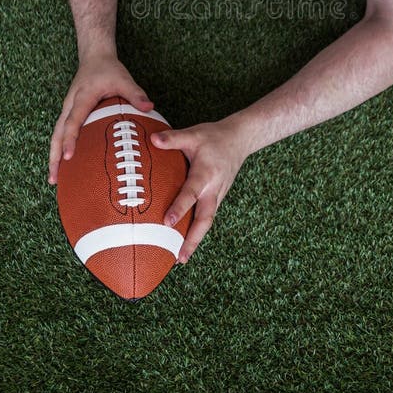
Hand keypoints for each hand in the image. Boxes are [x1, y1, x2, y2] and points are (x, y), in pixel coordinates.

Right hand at [48, 53, 152, 184]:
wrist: (94, 58)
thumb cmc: (109, 69)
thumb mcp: (124, 79)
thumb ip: (136, 94)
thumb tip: (150, 107)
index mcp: (82, 97)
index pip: (74, 121)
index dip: (71, 139)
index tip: (69, 157)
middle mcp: (70, 105)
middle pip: (58, 134)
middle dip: (55, 156)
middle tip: (55, 178)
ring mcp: (67, 110)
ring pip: (56, 135)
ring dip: (54, 156)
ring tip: (54, 179)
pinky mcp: (68, 113)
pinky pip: (61, 133)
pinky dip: (59, 149)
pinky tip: (63, 165)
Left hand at [150, 118, 248, 263]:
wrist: (240, 140)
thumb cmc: (214, 137)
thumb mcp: (194, 134)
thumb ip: (173, 138)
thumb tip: (152, 139)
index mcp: (206, 174)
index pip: (191, 193)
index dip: (179, 208)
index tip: (167, 222)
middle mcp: (213, 189)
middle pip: (205, 220)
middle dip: (193, 240)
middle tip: (180, 258)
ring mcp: (217, 195)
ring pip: (207, 222)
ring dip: (195, 240)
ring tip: (181, 258)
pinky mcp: (217, 198)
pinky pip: (207, 216)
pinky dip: (198, 230)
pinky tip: (186, 241)